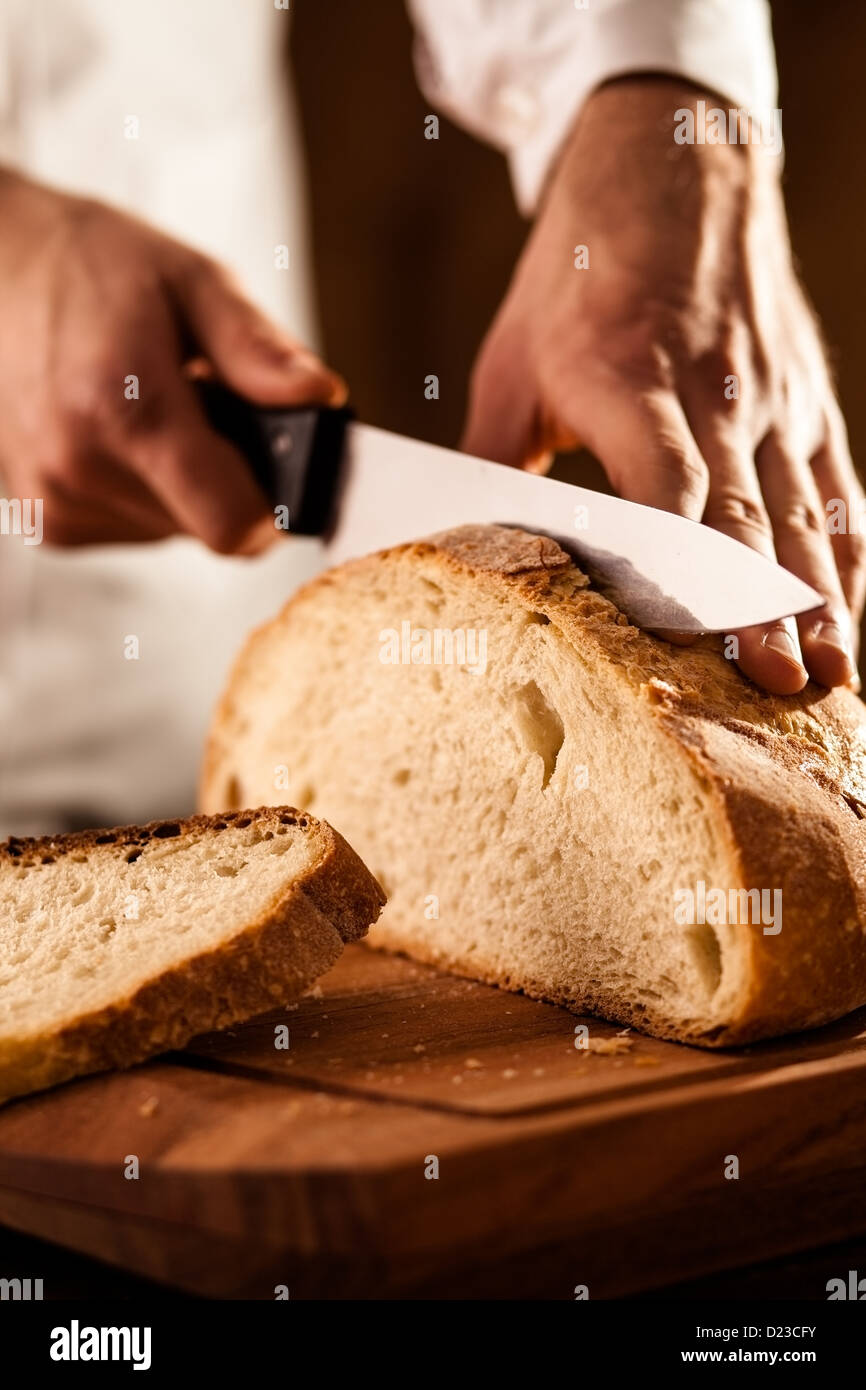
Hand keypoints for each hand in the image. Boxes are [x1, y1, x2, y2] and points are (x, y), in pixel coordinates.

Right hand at [0, 170, 345, 551]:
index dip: (274, 504)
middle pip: (208, 528)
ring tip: (149, 405)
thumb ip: (258, 350)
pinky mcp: (44, 517)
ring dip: (180, 480)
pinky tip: (116, 429)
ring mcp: (55, 499)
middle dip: (225, 474)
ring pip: (171, 529)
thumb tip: (321, 398)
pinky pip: (131, 525)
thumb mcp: (193, 280)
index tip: (277, 464)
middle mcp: (80, 468)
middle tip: (201, 403)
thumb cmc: (95, 265)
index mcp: (125, 411)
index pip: (233, 525)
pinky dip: (142, 487)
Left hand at [463, 78, 863, 693]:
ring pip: (805, 513)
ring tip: (830, 677)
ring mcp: (772, 397)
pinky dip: (847, 556)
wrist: (669, 161)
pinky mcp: (805, 398)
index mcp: (633, 382)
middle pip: (747, 520)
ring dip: (819, 602)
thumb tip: (447, 548)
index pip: (668, 492)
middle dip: (762, 613)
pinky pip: (836, 486)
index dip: (679, 573)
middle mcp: (717, 393)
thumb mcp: (512, 361)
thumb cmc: (578, 272)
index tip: (686, 643)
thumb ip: (488, 461)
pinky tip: (850, 613)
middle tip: (773, 690)